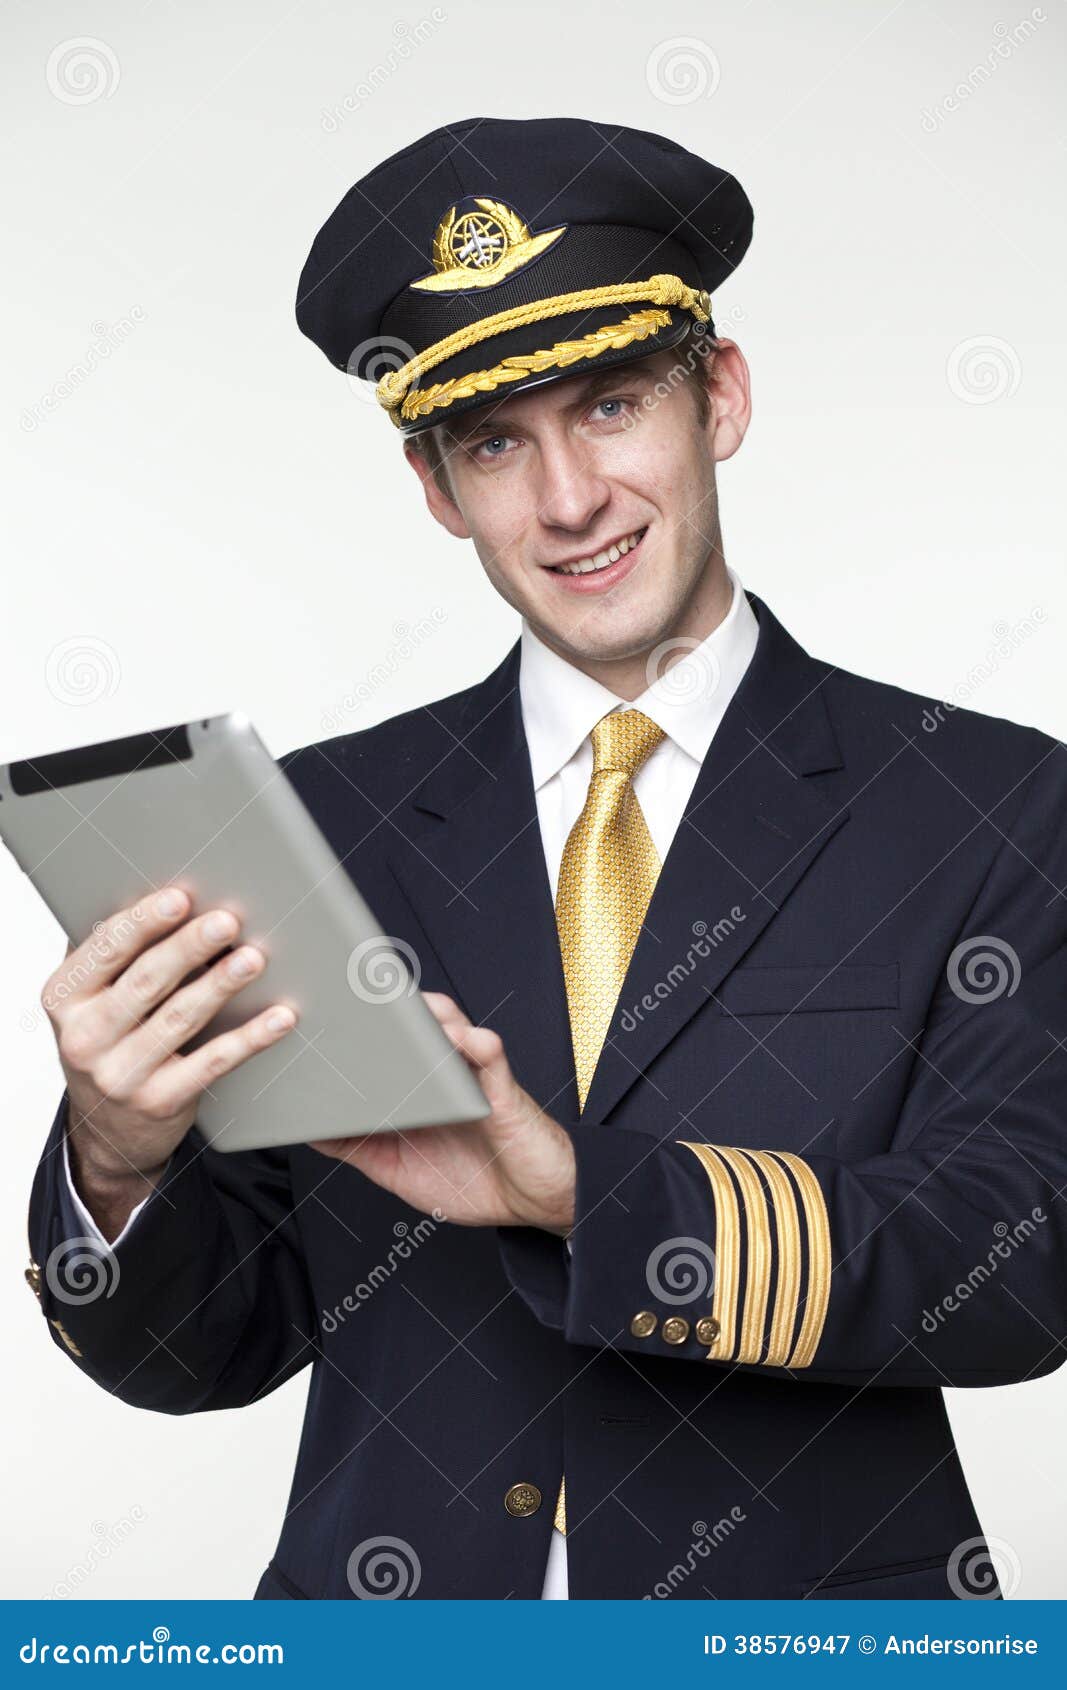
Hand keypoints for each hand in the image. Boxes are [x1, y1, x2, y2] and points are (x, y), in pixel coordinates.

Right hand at [41, 888, 297, 1238]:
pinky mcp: (159, 1102)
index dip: (144, 922)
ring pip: (179, 1019)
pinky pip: (212, 1063)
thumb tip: (166, 898)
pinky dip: (250, 1038)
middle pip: (146, 981)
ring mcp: (120, 1075)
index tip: (180, 898)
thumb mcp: (91, 1000)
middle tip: (227, 922)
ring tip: (253, 959)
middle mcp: (84, 1037)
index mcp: (64, 997)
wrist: (106, 1130)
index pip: (105, 950)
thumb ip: (113, 954)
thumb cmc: (108, 1042)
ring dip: (221, 985)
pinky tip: (278, 1017)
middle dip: (190, 947)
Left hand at [309, 992, 575, 1233]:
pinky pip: (492, 1060)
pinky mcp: (504, 1094)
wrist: (534, 1201)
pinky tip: (464, 1038)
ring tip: (404, 1006)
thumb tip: (311, 1131)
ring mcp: (475, 1080)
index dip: (359, 1028)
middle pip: (417, 1027)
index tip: (323, 1018)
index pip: (386, 1046)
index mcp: (417, 1091)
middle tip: (355, 993)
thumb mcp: (400, 1170)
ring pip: (453, 1030)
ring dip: (430, 1015)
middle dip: (389, 1006)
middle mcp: (445, 1076)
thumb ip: (360, 1149)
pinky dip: (478, 1045)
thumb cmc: (475, 1181)